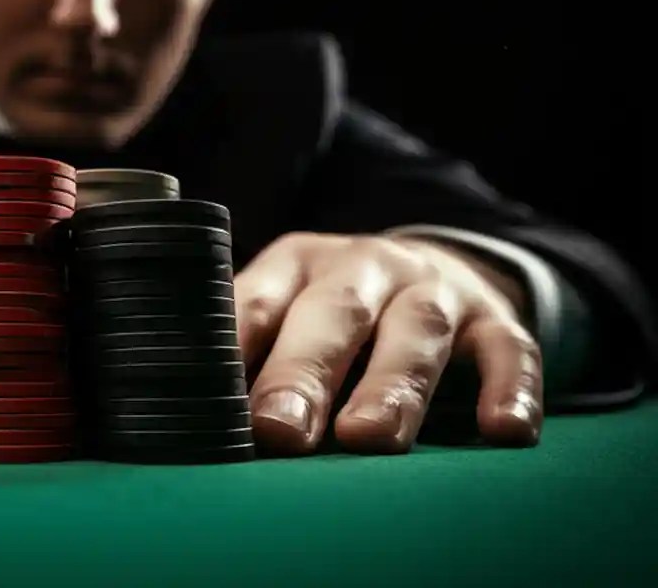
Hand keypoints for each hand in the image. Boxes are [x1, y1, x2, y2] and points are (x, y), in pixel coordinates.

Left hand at [237, 232, 542, 454]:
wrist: (433, 266)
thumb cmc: (333, 314)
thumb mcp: (283, 312)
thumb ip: (245, 355)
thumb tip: (193, 423)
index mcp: (297, 264)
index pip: (260, 301)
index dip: (236, 349)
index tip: (215, 405)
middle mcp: (364, 266)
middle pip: (333, 313)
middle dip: (304, 372)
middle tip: (279, 429)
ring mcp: (433, 290)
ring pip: (414, 330)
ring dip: (391, 386)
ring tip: (367, 438)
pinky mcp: (496, 320)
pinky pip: (509, 350)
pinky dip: (509, 388)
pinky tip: (502, 430)